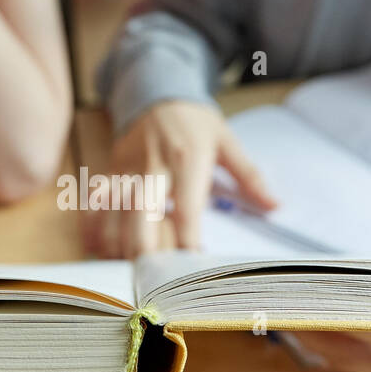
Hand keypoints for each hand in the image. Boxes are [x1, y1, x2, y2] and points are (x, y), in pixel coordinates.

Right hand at [87, 100, 275, 257]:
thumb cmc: (194, 122)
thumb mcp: (226, 141)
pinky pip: (96, 206)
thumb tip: (274, 206)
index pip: (185, 209)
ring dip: (121, 248)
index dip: (187, 241)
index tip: (192, 266)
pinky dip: (96, 231)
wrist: (156, 92)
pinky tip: (102, 252)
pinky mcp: (110, 174)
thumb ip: (249, 176)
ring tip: (132, 273)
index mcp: (186, 160)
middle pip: (142, 217)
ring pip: (115, 216)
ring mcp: (126, 171)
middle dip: (146, 251)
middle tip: (155, 279)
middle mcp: (153, 168)